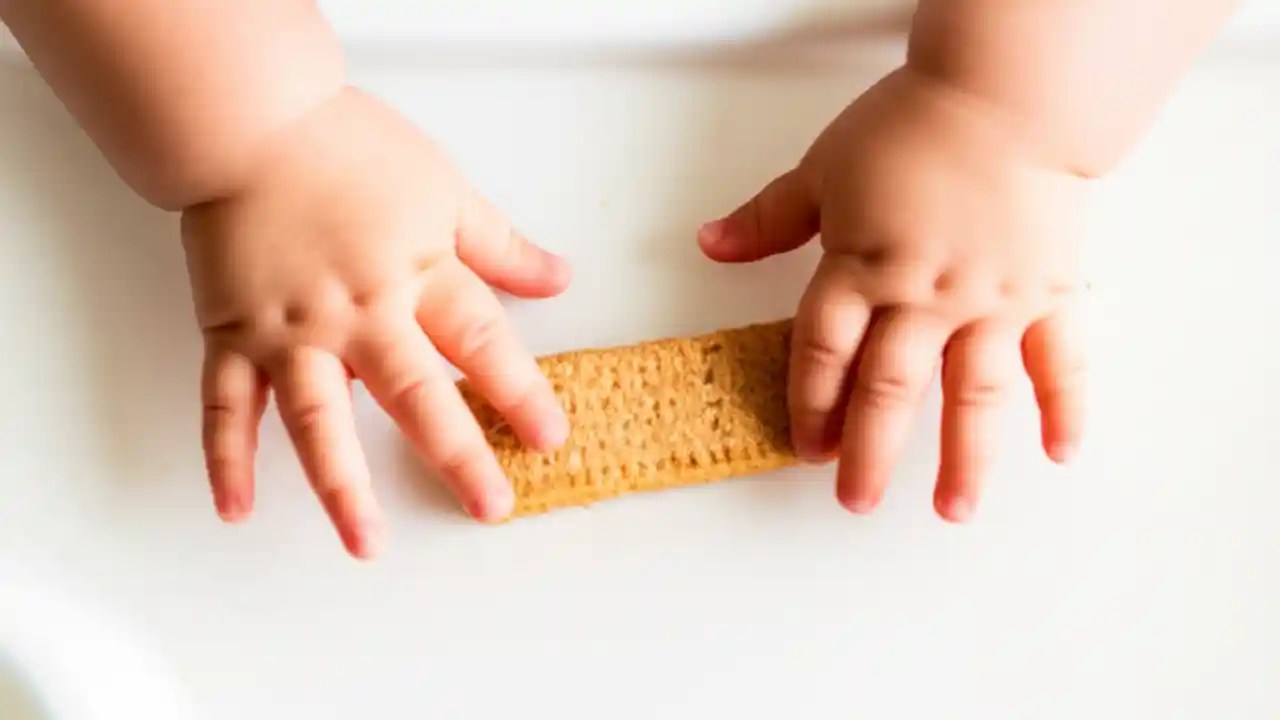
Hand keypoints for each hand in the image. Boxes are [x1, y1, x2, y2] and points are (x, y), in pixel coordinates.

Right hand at [183, 88, 570, 557]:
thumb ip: (500, 245)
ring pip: (317, 421)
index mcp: (416, 275)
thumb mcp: (445, 188)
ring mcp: (290, 332)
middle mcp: (357, 313)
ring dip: (341, 487)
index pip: (482, 344)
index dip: (520, 393)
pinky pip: (225, 407)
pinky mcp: (231, 335)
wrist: (248, 120)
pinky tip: (237, 508)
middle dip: (457, 456)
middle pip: (415, 396)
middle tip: (488, 508)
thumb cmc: (348, 146)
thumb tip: (560, 278)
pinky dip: (226, 459)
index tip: (549, 439)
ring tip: (366, 545)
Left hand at [698, 68, 1087, 521]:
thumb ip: (769, 219)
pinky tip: (1059, 454)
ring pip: (971, 395)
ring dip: (961, 458)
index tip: (805, 446)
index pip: (825, 352)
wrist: (1008, 92)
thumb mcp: (823, 169)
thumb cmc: (912, 124)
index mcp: (862, 268)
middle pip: (888, 389)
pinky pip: (1059, 360)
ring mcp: (989, 302)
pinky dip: (1064, 407)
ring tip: (950, 509)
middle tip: (853, 500)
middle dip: (867, 451)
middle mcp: (923, 298)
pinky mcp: (1047, 294)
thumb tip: (710, 242)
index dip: (810, 403)